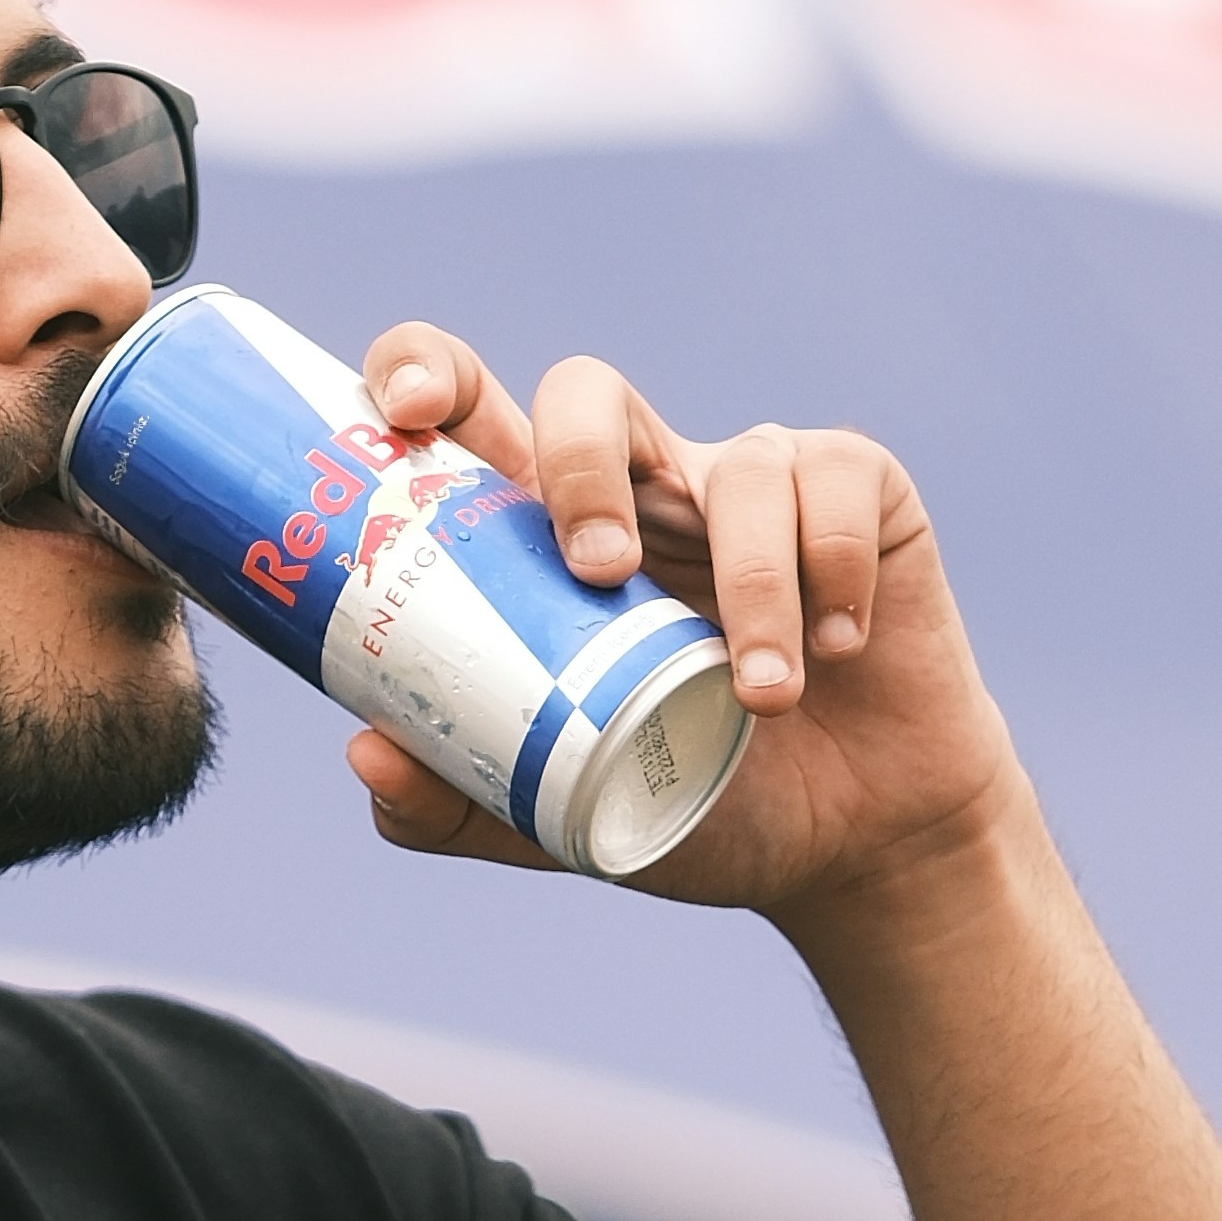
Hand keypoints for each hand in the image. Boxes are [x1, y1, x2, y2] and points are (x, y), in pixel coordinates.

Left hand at [333, 323, 1025, 927]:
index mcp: (547, 535)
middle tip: (597, 570)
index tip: (403, 413)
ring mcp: (747, 479)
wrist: (848, 848)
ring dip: (753, 585)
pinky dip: (834, 575)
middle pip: (585, 391)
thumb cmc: (692, 804)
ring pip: (737, 465)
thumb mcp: (560, 815)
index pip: (468, 408)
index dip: (423, 372)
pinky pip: (837, 488)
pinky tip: (837, 650)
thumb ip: (457, 803)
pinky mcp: (857, 490)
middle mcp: (642, 484)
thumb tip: (364, 751)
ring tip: (763, 698)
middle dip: (582, 461)